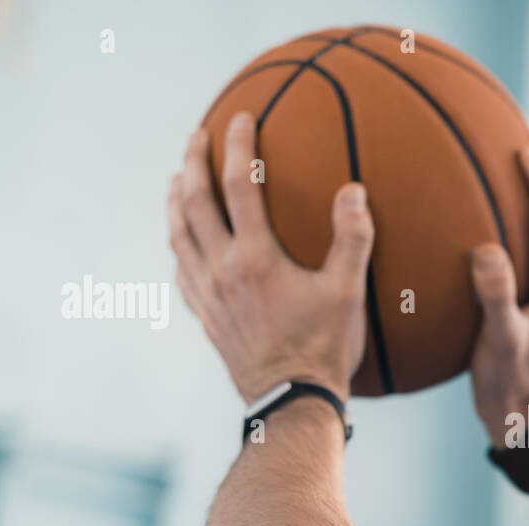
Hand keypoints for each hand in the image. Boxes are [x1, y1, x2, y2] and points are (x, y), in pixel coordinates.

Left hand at [168, 111, 373, 403]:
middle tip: (196, 137)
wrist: (291, 402)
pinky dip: (179, 244)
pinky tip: (184, 239)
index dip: (238, 147)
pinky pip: (182, 271)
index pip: (239, 186)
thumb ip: (353, 239)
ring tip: (179, 178)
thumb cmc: (324, 348)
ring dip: (175, 200)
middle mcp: (223, 270)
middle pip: (193, 203)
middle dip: (192, 163)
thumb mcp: (348, 293)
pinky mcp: (206, 317)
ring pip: (178, 235)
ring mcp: (209, 295)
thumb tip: (354, 190)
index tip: (241, 119)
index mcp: (256, 258)